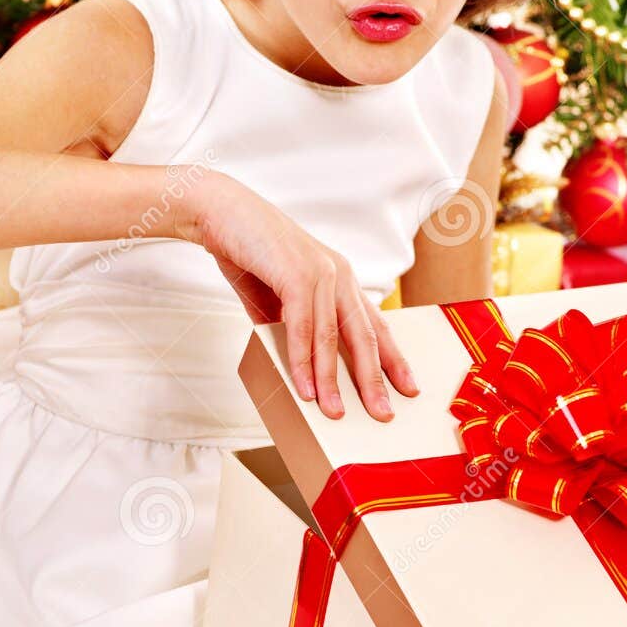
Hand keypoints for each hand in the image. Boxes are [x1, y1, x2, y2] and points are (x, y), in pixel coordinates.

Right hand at [185, 172, 419, 420]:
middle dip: (375, 379)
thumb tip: (297, 366)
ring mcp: (321, 272)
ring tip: (335, 413)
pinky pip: (303, 327)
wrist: (218, 212)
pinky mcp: (297, 274)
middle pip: (364, 336)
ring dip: (333, 381)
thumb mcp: (276, 297)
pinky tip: (305, 387)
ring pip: (333, 337)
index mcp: (340, 279)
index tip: (408, 388)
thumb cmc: (248, 252)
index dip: (393, 359)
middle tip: (384, 414)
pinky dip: (303, 360)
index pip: (374, 325)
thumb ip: (290, 327)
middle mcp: (339, 274)